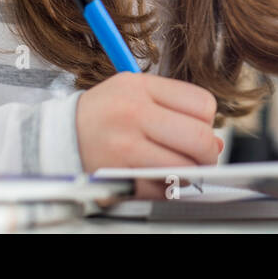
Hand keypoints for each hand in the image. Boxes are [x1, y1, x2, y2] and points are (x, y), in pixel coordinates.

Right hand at [75, 71, 223, 200]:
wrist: (60, 136)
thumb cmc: (104, 113)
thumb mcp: (135, 91)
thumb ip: (176, 107)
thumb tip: (217, 140)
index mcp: (141, 87)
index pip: (202, 104)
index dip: (208, 121)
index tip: (200, 129)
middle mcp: (133, 114)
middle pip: (199, 138)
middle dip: (209, 152)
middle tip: (202, 156)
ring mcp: (124, 147)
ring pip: (184, 168)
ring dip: (190, 174)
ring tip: (179, 168)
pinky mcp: (117, 177)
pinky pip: (160, 191)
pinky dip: (166, 189)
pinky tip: (157, 179)